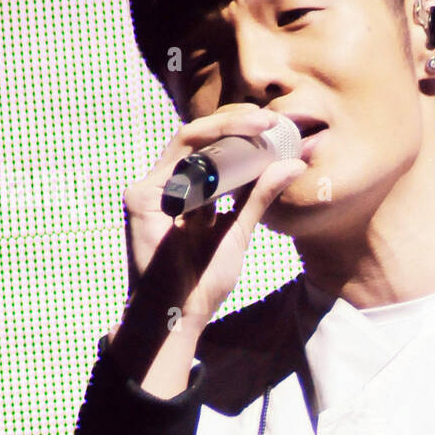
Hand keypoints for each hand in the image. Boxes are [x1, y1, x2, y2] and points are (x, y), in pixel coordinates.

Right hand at [120, 103, 308, 331]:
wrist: (179, 315)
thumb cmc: (204, 281)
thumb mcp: (239, 231)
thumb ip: (260, 197)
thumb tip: (293, 165)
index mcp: (187, 192)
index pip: (213, 149)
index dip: (243, 133)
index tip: (279, 130)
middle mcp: (167, 185)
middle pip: (201, 137)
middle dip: (237, 122)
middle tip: (273, 119)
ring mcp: (151, 188)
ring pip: (189, 138)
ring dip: (227, 128)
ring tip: (263, 125)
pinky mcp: (142, 197)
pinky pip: (179, 161)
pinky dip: (211, 152)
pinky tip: (240, 151)